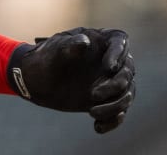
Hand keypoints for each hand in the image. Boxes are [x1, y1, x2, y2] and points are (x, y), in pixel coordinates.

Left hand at [7, 26, 135, 132]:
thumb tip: (84, 42)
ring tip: (92, 112)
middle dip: (115, 86)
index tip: (108, 67)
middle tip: (93, 95)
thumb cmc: (48, 58)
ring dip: (115, 106)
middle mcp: (112, 59)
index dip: (118, 54)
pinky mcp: (108, 99)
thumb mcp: (56, 50)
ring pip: (127, 93)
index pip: (120, 41)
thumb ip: (70, 45)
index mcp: (101, 40)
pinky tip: (97, 127)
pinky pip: (119, 111)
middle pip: (127, 71)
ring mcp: (111, 80)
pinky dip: (112, 121)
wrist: (39, 80)